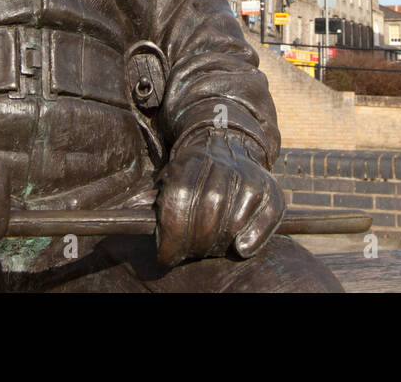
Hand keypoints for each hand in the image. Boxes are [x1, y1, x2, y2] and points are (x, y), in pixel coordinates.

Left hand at [154, 128, 283, 267]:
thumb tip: (128, 211)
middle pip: (207, 212)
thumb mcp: (169, 176)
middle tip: (186, 255)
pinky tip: (239, 248)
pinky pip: (264, 220)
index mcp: (193, 158)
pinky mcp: (272, 190)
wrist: (230, 145)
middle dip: (193, 242)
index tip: (164, 255)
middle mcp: (224, 164)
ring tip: (207, 249)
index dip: (170, 233)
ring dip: (218, 243)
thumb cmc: (194, 173)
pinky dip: (252, 237)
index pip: (179, 198)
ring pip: (233, 219)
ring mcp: (250, 176)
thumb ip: (152, 198)